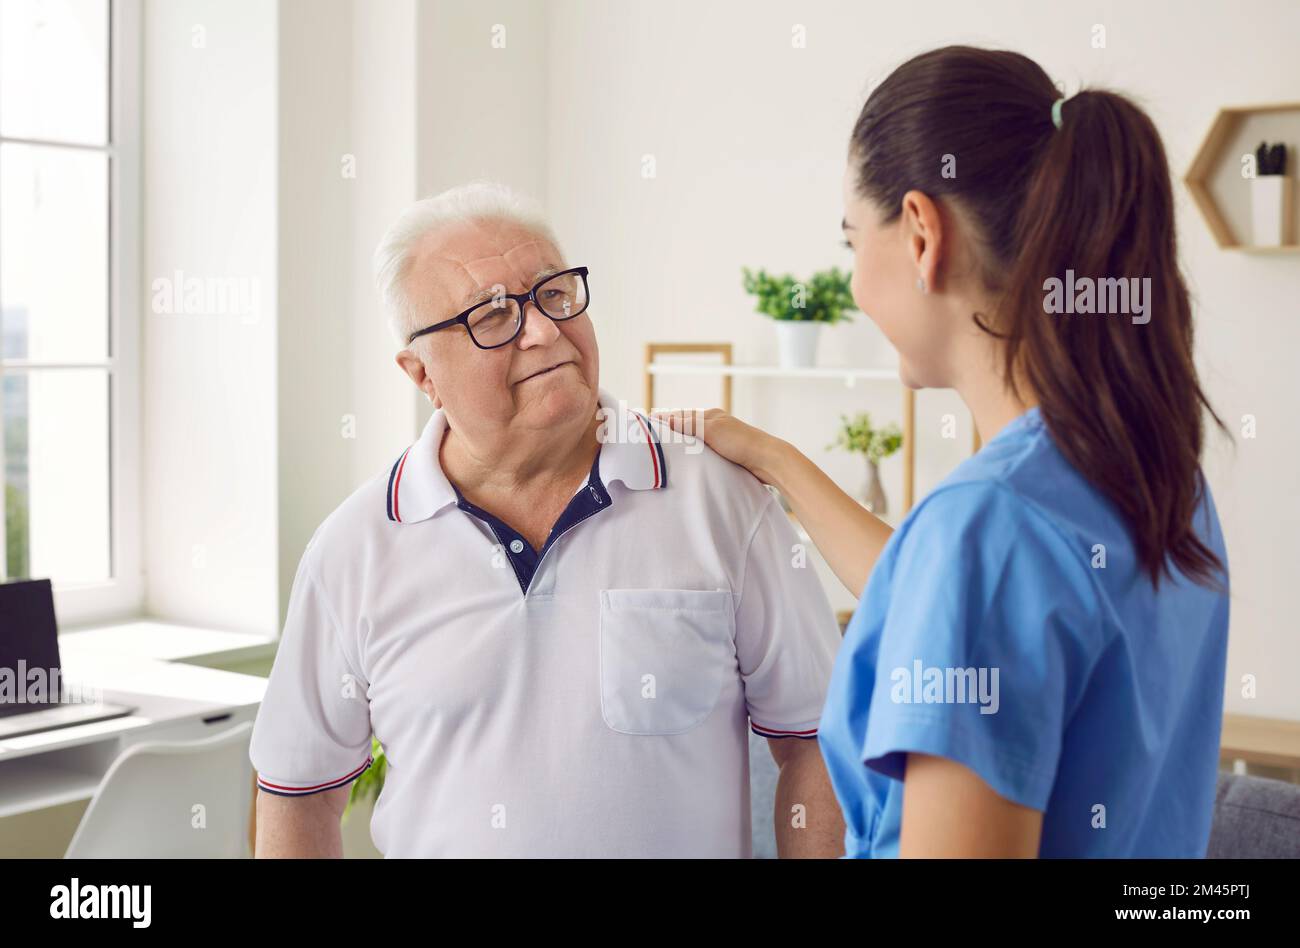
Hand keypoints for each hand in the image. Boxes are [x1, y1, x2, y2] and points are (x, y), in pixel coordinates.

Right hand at [652, 408, 790, 486]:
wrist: (767, 460)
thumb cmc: (741, 443)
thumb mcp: (712, 431)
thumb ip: (689, 424)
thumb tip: (667, 419)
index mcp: (711, 415)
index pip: (681, 415)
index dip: (664, 419)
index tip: (646, 423)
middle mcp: (715, 425)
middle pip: (687, 426)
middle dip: (670, 430)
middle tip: (651, 438)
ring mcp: (721, 439)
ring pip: (695, 439)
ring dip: (681, 443)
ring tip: (665, 449)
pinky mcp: (726, 453)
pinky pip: (703, 450)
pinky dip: (692, 452)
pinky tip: (687, 459)